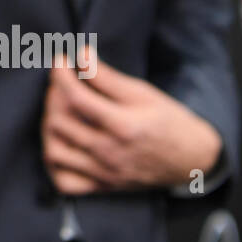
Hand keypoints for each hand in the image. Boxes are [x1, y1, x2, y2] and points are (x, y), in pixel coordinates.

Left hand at [41, 53, 222, 193]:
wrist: (192, 160)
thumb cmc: (169, 122)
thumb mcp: (144, 93)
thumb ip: (108, 76)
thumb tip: (80, 54)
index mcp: (124, 126)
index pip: (76, 98)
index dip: (61, 74)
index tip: (60, 60)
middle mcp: (110, 153)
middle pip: (60, 122)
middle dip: (54, 96)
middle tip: (62, 83)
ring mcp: (104, 174)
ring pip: (54, 151)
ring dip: (49, 126)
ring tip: (60, 110)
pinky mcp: (102, 187)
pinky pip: (64, 182)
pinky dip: (55, 163)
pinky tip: (61, 142)